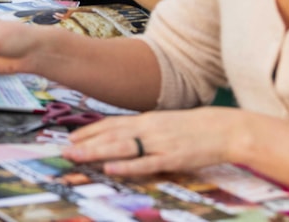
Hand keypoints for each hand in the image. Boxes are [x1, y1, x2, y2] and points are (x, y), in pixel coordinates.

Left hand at [65, 107, 249, 176]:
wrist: (224, 129)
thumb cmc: (193, 129)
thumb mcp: (164, 123)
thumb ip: (143, 129)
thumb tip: (122, 136)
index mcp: (146, 119)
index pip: (111, 124)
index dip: (89, 130)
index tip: (70, 137)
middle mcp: (148, 128)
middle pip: (111, 135)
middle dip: (85, 143)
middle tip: (64, 150)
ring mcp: (159, 143)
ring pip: (122, 147)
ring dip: (96, 152)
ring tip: (76, 156)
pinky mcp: (172, 158)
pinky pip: (145, 163)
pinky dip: (126, 166)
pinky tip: (110, 169)